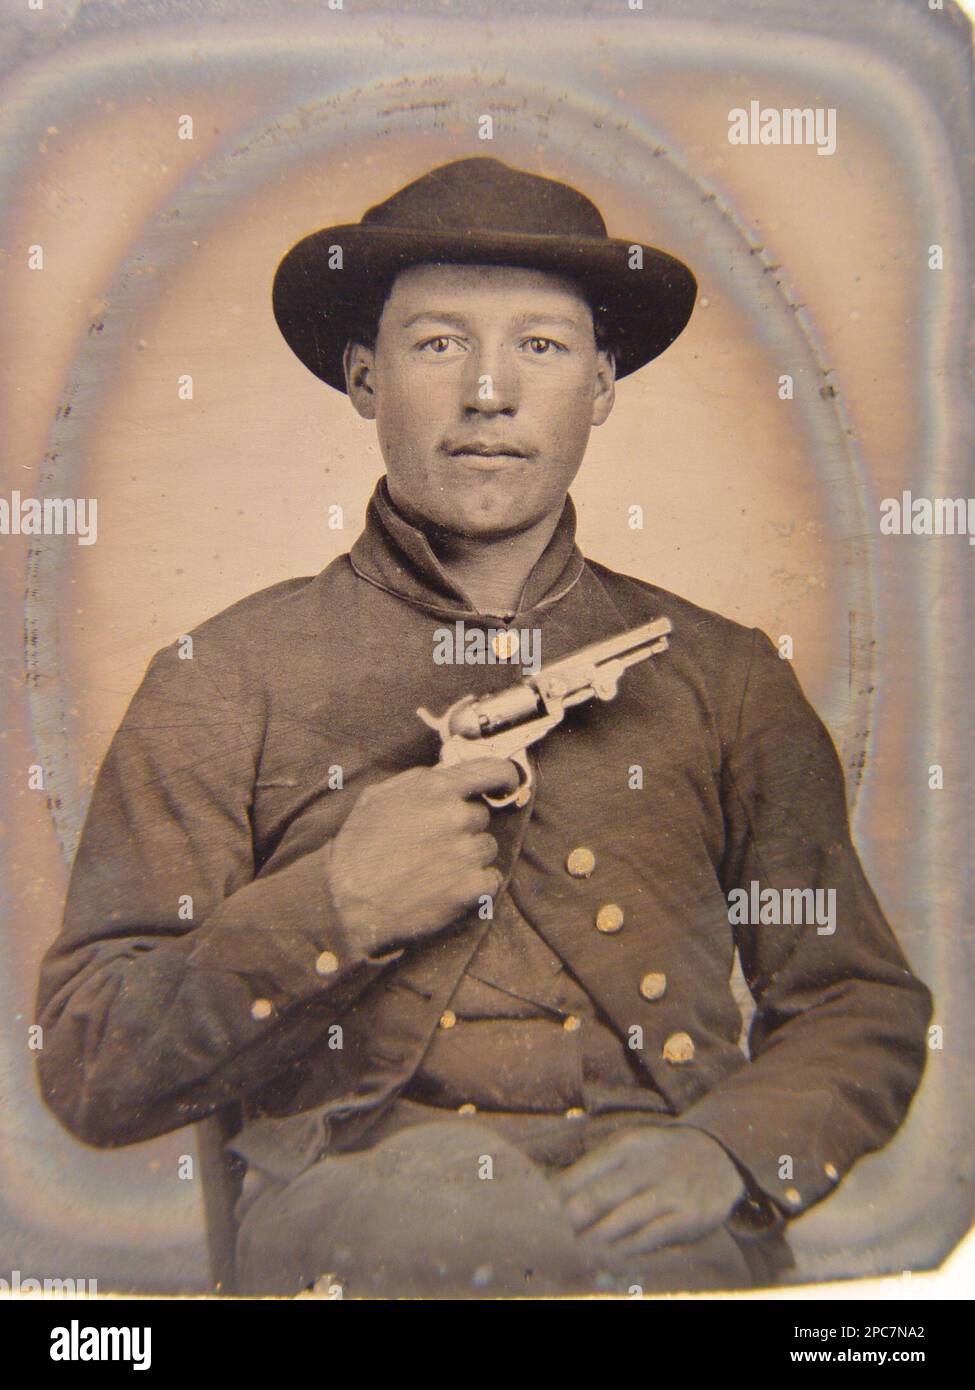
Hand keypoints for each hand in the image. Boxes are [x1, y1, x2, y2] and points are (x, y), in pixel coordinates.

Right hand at [325, 758, 518, 955]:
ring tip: (434, 870)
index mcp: (434, 788)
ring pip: (486, 848)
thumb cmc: (357, 848)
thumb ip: (418, 781)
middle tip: (432, 846)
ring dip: (468, 858)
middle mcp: (455, 816)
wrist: (345, 902)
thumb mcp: (378, 797)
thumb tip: (447, 774)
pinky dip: (475, 887)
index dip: (503, 777)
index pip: (492, 770)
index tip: (505, 784)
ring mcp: (465, 852)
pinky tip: (446, 890)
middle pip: (481, 816)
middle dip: (463, 828)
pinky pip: (490, 879)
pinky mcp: (471, 887)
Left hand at [552, 1126, 745, 1257]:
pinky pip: (649, 1238)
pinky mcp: (687, 1216)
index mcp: (623, 1147)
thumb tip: (550, 1190)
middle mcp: (643, 1166)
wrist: (721, 1153)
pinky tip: (608, 1261)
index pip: (579, 1175)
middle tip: (545, 1244)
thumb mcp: (629, 1148)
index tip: (533, 1219)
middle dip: (567, 1226)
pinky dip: (625, 1251)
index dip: (553, 1201)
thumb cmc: (660, 1155)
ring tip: (569, 1258)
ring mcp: (667, 1191)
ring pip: (620, 1222)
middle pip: (595, 1200)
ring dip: (592, 1243)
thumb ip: (595, 1169)